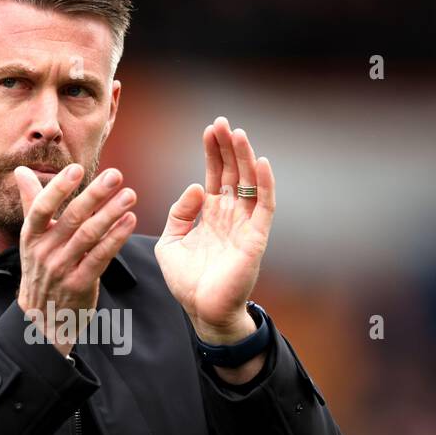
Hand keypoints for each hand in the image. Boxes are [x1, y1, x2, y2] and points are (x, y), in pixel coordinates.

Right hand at [14, 163, 137, 355]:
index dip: (58, 188)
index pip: (41, 207)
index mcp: (31, 235)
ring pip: (88, 237)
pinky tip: (130, 222)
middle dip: (94, 195)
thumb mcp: (31, 238)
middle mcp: (44, 252)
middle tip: (115, 175)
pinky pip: (100, 258)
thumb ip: (31, 202)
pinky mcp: (80, 284)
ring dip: (111, 214)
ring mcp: (61, 269)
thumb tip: (21, 170)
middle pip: (71, 219)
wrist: (41, 316)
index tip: (76, 168)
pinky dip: (116, 239)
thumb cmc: (40, 268)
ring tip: (129, 196)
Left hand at [155, 117, 274, 342]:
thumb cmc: (188, 282)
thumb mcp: (171, 242)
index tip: (209, 129)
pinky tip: (261, 163)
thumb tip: (196, 187)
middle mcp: (231, 216)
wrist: (202, 312)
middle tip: (222, 122)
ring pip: (249, 184)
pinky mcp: (255, 239)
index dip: (213, 152)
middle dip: (227, 147)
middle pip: (233, 173)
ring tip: (238, 134)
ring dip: (245, 158)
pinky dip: (265, 185)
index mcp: (212, 215)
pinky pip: (264, 207)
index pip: (216, 175)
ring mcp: (245, 226)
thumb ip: (179, 214)